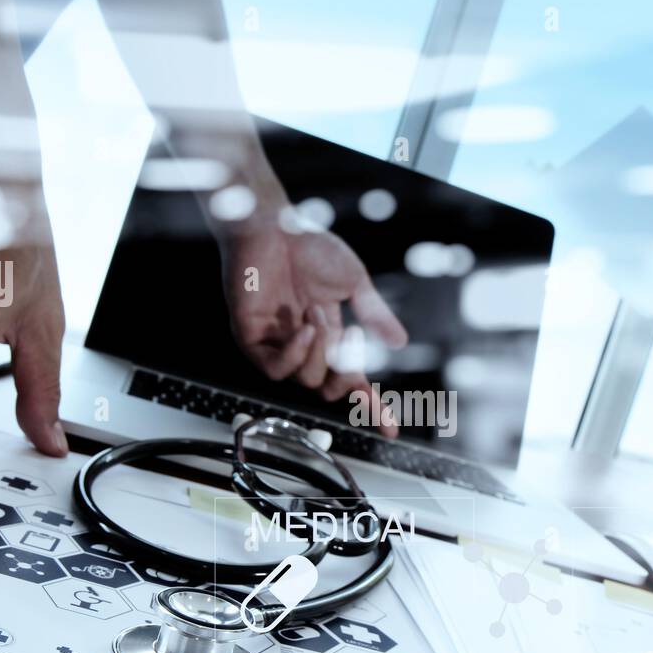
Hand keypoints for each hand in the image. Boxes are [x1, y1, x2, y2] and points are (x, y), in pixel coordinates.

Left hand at [223, 224, 407, 436]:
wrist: (274, 225)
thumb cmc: (309, 246)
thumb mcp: (355, 282)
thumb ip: (374, 314)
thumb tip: (400, 342)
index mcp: (330, 336)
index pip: (352, 380)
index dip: (371, 404)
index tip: (391, 427)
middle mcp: (304, 346)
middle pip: (330, 389)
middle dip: (345, 370)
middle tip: (349, 333)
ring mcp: (278, 345)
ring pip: (307, 380)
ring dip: (320, 349)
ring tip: (315, 311)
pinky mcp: (252, 339)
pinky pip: (277, 369)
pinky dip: (296, 354)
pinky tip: (303, 328)